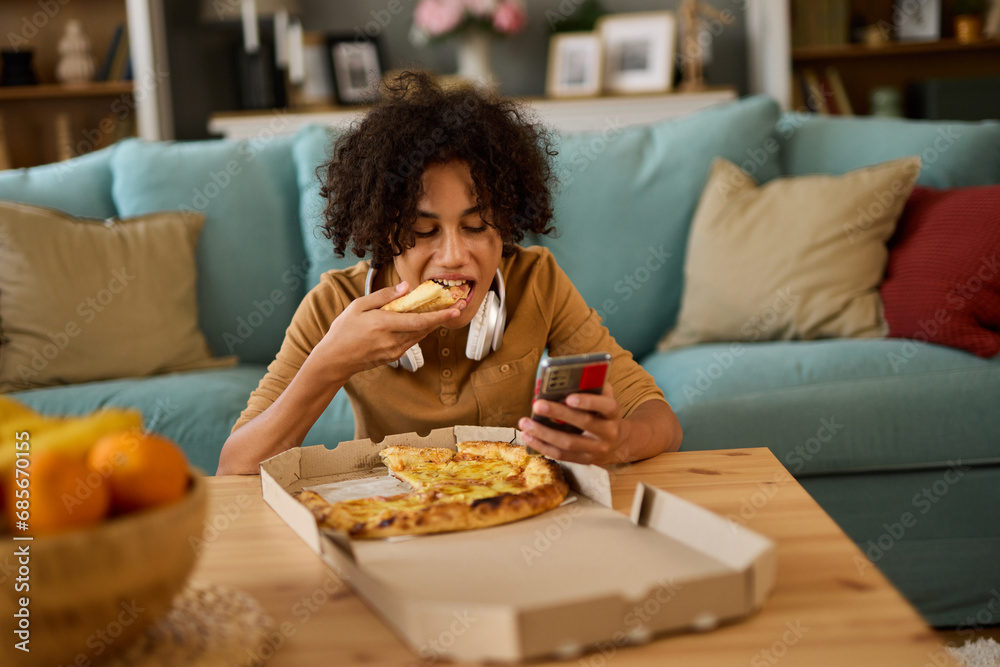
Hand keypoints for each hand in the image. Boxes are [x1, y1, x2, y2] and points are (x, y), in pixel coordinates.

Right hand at [311, 281, 463, 380]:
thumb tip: (406, 287)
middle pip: (424, 328)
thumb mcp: (358, 306)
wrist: (335, 360)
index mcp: (384, 324)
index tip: (455, 309)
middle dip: (442, 317)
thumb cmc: (343, 330)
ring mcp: (394, 350)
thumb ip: (383, 296)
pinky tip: (422, 321)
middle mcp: (392, 340)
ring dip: (432, 324)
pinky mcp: (393, 356)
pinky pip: (412, 341)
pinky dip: (419, 330)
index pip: (418, 320)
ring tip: (444, 311)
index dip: (439, 315)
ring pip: (420, 335)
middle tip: (457, 305)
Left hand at [517, 384, 623, 465]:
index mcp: (613, 413)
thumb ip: (591, 388)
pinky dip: (543, 446)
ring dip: (544, 433)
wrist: (617, 443)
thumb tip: (566, 379)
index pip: (606, 406)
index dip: (588, 402)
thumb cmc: (602, 413)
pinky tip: (528, 436)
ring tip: (525, 423)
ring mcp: (597, 449)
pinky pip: (561, 455)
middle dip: (558, 413)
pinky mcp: (584, 460)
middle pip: (584, 423)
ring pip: (569, 443)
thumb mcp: (603, 398)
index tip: (569, 397)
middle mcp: (608, 432)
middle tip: (537, 405)